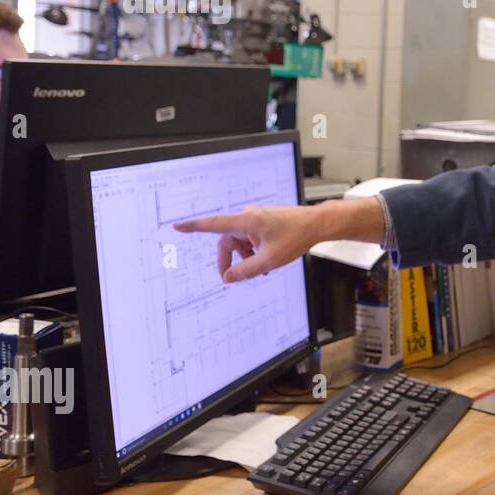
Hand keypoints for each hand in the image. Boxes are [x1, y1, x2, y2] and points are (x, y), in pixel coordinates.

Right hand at [174, 204, 323, 282]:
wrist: (317, 224)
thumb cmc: (296, 236)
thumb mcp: (270, 260)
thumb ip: (246, 270)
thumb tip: (228, 277)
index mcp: (246, 221)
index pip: (213, 224)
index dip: (194, 227)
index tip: (177, 226)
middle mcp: (248, 217)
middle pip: (227, 241)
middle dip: (229, 260)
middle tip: (231, 278)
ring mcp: (256, 219)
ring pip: (240, 241)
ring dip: (245, 257)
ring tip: (260, 271)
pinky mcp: (263, 222)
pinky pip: (250, 239)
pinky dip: (253, 251)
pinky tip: (264, 264)